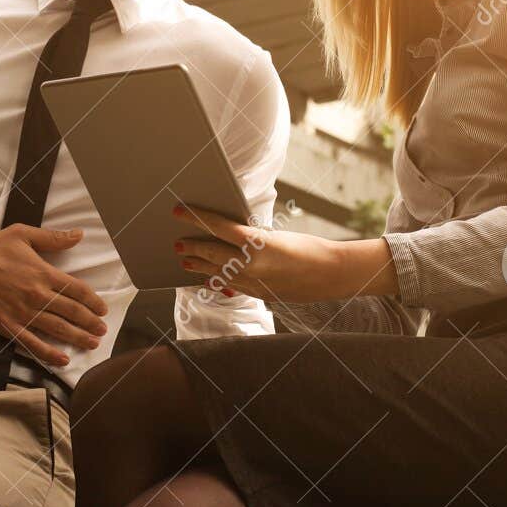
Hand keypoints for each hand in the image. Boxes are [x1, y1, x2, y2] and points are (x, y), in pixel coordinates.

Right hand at [0, 225, 108, 366]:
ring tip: (92, 344)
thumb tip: (79, 235)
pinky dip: (49, 353)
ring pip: (57, 329)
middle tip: (102, 330)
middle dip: (90, 322)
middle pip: (72, 312)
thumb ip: (53, 238)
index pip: (77, 290)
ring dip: (78, 338)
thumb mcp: (22, 234)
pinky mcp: (7, 325)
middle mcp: (37, 294)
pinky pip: (32, 343)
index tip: (102, 309)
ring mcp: (22, 312)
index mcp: (43, 273)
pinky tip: (63, 359)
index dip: (93, 301)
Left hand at [171, 204, 396, 303]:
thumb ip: (250, 238)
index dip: (195, 218)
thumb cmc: (307, 247)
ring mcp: (253, 282)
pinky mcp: (258, 294)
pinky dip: (217, 279)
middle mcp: (251, 264)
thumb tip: (226, 236)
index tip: (178, 211)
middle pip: (212, 253)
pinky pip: (231, 286)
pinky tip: (208, 277)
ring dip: (199, 267)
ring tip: (184, 261)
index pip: (217, 227)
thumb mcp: (275, 236)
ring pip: (218, 273)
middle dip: (192, 248)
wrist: (330, 274)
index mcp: (256, 242)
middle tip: (176, 243)